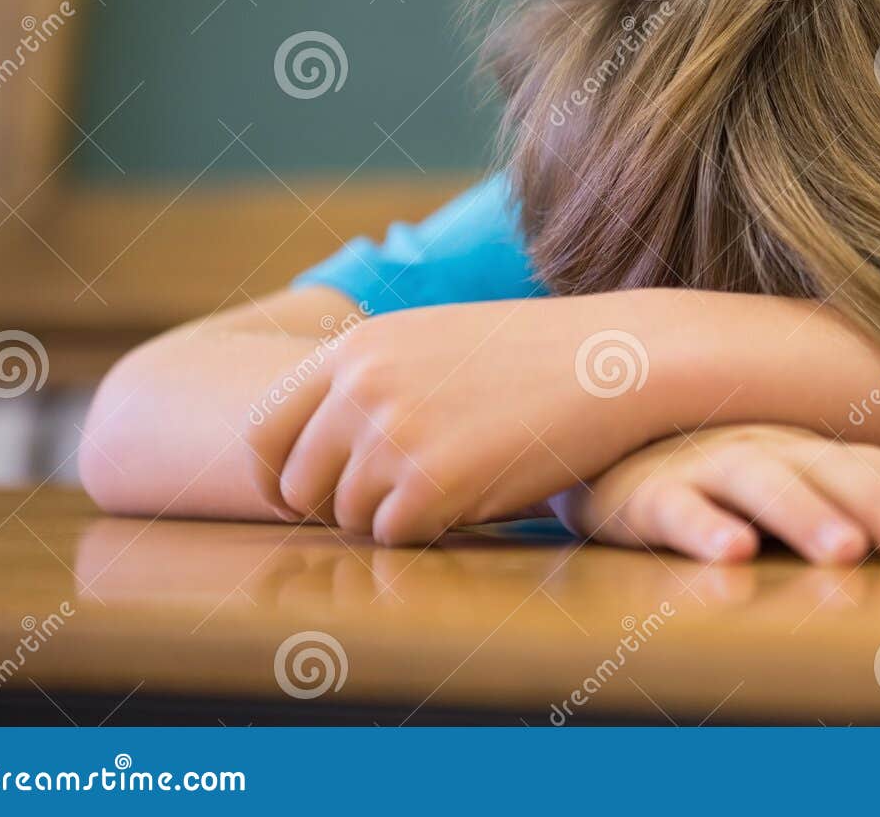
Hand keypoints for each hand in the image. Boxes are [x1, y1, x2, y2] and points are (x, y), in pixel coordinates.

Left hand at [262, 292, 691, 545]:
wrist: (613, 362)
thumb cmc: (532, 358)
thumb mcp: (431, 342)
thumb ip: (369, 383)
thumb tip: (314, 458)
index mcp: (354, 349)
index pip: (265, 432)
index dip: (276, 478)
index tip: (298, 500)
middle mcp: (361, 390)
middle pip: (302, 488)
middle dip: (341, 506)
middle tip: (400, 498)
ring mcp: (393, 436)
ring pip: (352, 519)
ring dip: (397, 516)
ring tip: (459, 479)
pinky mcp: (432, 483)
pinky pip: (399, 537)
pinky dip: (434, 530)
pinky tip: (479, 492)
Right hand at [550, 424, 879, 565]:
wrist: (602, 446)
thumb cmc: (717, 478)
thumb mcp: (790, 481)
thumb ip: (851, 506)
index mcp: (814, 446)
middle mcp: (770, 445)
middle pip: (838, 471)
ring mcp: (708, 462)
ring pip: (763, 481)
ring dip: (807, 515)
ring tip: (844, 555)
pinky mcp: (646, 491)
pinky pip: (677, 507)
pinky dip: (705, 527)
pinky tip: (732, 554)